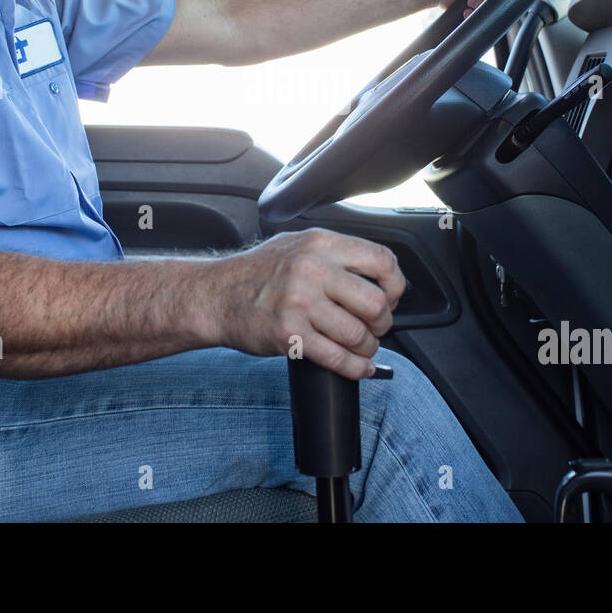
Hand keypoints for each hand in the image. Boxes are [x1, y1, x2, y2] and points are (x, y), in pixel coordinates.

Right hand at [216, 228, 406, 378]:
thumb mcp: (298, 245)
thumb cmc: (257, 273)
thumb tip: (377, 274)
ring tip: (361, 346)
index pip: (381, 260)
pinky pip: (337, 358)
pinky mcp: (290, 335)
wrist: (215, 295)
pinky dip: (355, 368)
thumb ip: (335, 254)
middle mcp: (312, 270)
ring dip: (368, 347)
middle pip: (376, 302)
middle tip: (376, 326)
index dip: (396, 284)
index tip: (392, 296)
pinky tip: (357, 366)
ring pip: (359, 334)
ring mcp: (300, 304)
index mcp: (320, 244)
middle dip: (384, 322)